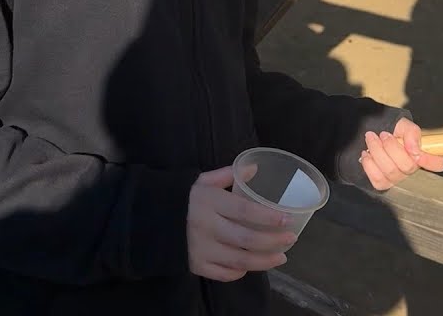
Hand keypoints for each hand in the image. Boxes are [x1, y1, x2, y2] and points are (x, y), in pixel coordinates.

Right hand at [187, 166, 297, 281]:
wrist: (152, 218)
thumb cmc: (186, 198)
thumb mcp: (204, 181)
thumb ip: (229, 174)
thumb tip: (255, 168)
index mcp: (210, 202)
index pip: (245, 212)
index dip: (268, 217)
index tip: (287, 220)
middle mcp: (206, 227)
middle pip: (246, 239)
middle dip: (273, 242)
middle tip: (291, 240)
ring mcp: (200, 249)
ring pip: (238, 260)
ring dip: (263, 261)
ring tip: (281, 257)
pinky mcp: (195, 265)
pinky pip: (223, 274)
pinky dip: (240, 273)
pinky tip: (251, 266)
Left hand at [359, 117, 442, 190]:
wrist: (370, 135)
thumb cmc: (390, 131)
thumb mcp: (403, 125)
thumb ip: (412, 132)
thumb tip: (414, 148)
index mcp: (421, 153)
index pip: (438, 163)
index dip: (432, 161)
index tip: (418, 153)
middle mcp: (411, 168)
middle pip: (408, 166)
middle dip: (391, 147)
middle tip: (383, 134)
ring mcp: (397, 178)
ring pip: (390, 170)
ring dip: (377, 151)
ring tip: (372, 138)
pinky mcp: (382, 183)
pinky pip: (377, 178)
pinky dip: (369, 163)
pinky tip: (367, 153)